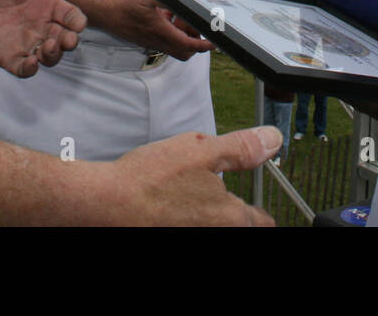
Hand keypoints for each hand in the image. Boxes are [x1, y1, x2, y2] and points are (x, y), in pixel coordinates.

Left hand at [0, 0, 85, 77]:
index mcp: (42, 3)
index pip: (69, 15)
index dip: (76, 21)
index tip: (76, 24)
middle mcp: (35, 24)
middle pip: (63, 38)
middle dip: (69, 41)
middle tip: (65, 40)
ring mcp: (21, 41)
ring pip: (48, 56)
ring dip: (54, 56)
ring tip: (48, 47)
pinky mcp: (5, 56)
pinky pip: (24, 68)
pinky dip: (31, 69)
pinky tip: (31, 62)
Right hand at [94, 0, 213, 60]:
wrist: (103, 12)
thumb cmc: (122, 4)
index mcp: (160, 32)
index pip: (188, 45)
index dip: (203, 45)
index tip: (214, 42)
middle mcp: (157, 41)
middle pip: (184, 52)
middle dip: (195, 43)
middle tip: (196, 26)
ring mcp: (151, 42)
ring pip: (174, 48)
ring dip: (183, 37)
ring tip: (180, 18)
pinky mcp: (146, 39)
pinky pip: (164, 42)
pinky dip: (171, 34)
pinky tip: (166, 16)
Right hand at [107, 127, 281, 225]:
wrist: (105, 204)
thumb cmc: (151, 180)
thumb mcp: (202, 150)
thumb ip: (241, 148)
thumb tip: (272, 140)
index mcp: (230, 218)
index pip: (261, 223)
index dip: (261, 214)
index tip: (260, 212)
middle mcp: (214, 235)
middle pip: (236, 229)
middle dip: (231, 217)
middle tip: (218, 200)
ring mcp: (191, 238)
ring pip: (208, 229)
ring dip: (205, 219)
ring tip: (188, 202)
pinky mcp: (168, 236)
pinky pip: (186, 229)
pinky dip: (184, 221)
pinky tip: (170, 209)